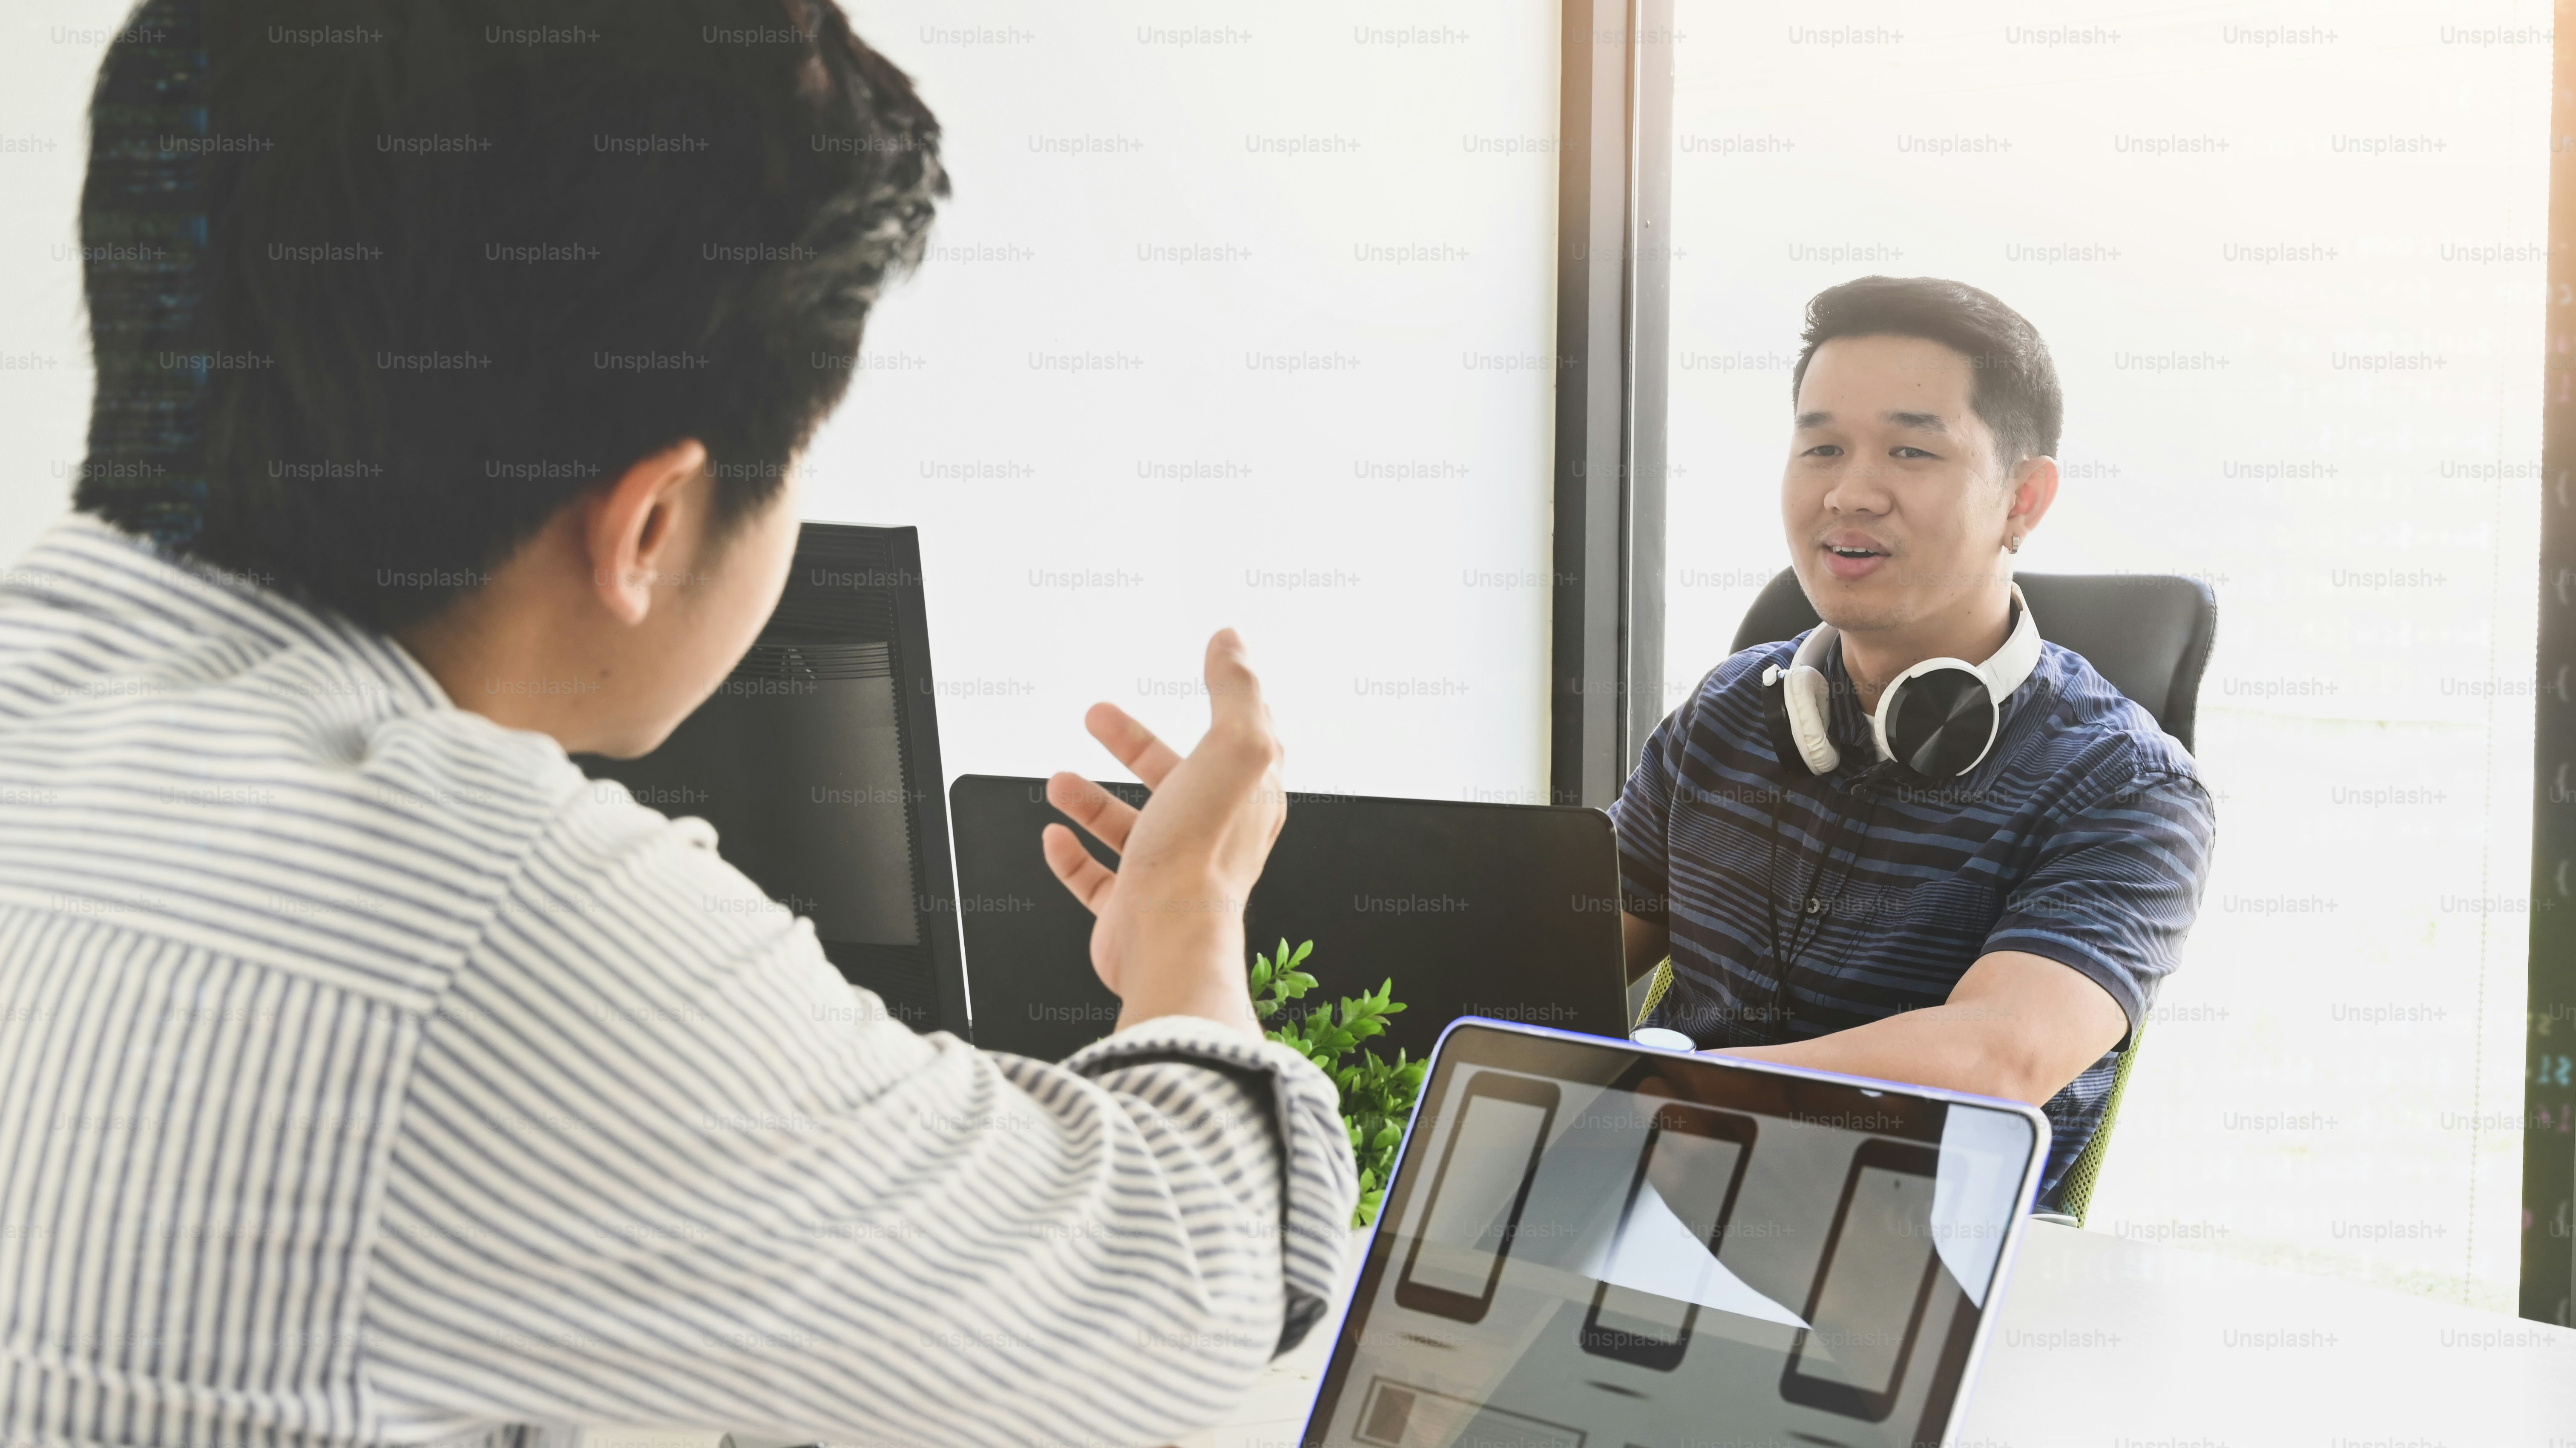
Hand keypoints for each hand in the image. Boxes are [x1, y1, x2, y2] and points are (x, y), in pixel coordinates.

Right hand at [1041, 629, 1287, 1035]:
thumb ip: (1235, 690)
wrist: (1169, 937)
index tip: (1204, 666)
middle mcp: (1211, 837)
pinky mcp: (1131, 912)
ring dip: (1092, 802)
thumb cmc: (1200, 848)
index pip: (1242, 740)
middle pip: (1172, 778)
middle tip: (1097, 715)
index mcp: (1246, 798)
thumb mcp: (1232, 746)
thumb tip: (1232, 641)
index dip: (1223, 702)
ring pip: (1129, 829)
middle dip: (1133, 744)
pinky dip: (1073, 859)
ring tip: (1058, 779)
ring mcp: (1169, 876)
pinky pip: (1096, 882)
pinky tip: (1054, 837)